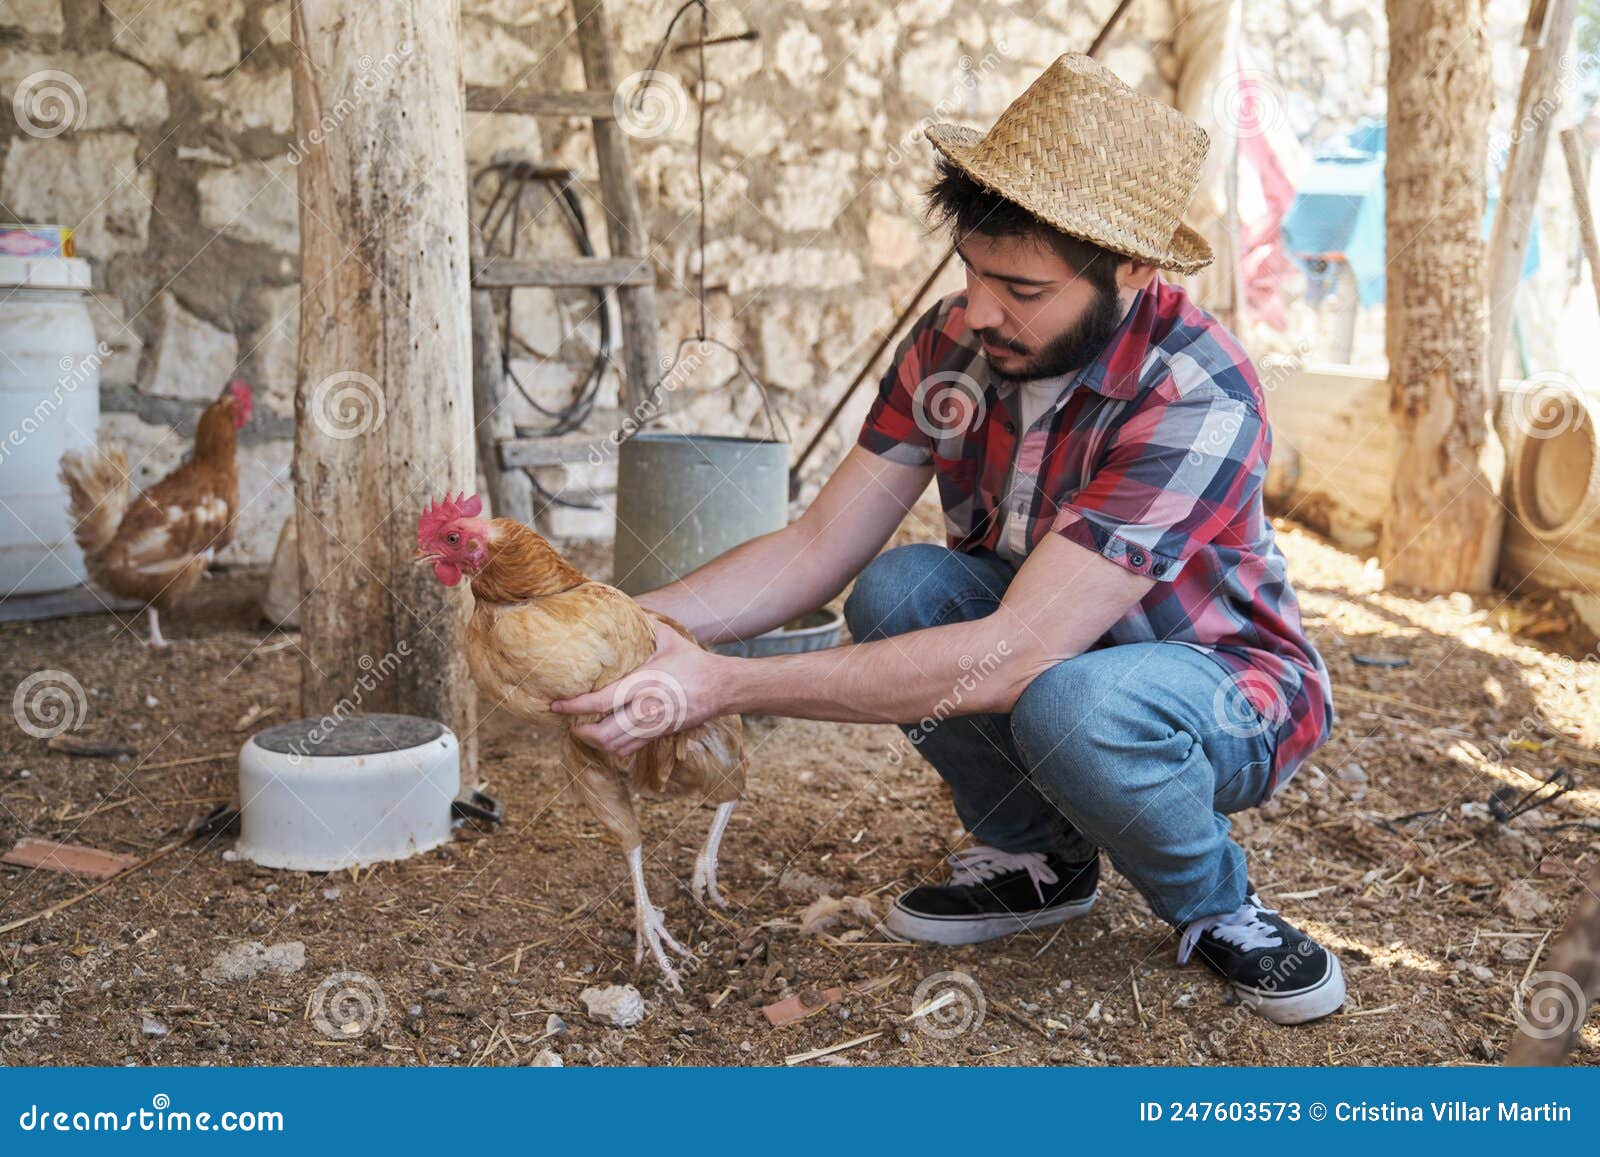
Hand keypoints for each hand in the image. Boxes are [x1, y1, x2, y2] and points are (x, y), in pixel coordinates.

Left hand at [550, 625, 732, 757]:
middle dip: (580, 732)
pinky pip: (629, 750)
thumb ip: (644, 625)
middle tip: (569, 722)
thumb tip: (625, 607)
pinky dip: (612, 748)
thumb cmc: (692, 661)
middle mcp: (646, 709)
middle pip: (603, 734)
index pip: (600, 702)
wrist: (721, 687)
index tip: (556, 705)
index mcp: (643, 684)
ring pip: (615, 747)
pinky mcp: (659, 735)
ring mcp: (653, 726)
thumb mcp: (668, 638)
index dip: (574, 706)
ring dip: (594, 743)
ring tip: (583, 731)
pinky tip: (605, 737)